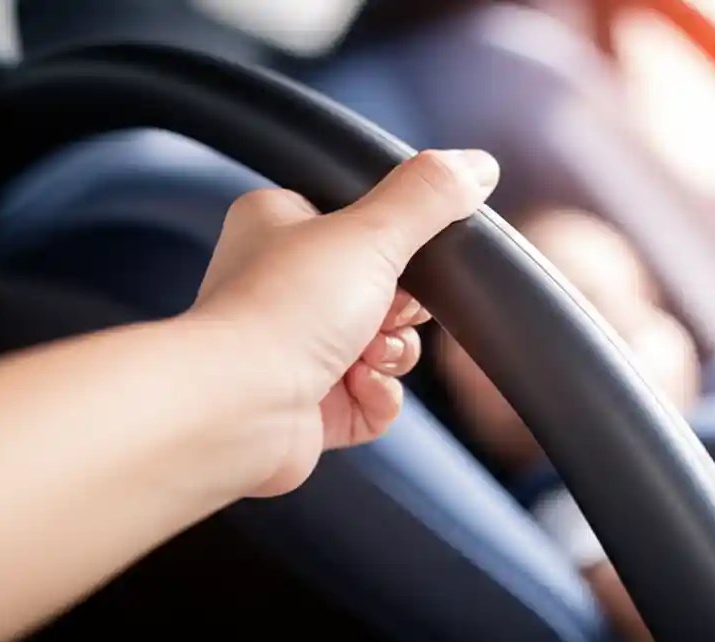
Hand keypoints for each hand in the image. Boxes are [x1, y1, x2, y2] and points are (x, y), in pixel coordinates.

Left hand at [188, 149, 499, 496]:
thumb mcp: (371, 232)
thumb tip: (476, 165)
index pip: (365, 222)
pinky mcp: (311, 405)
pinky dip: (377, 396)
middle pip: (387, 289)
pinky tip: (358, 388)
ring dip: (394, 353)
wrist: (237, 404)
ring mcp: (296, 348)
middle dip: (402, 309)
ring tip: (366, 356)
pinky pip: (373, 398)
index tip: (409, 255)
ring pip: (386, 345)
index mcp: (282, 225)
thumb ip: (429, 195)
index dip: (401, 243)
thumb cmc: (280, 311)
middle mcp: (284, 285)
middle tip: (385, 310)